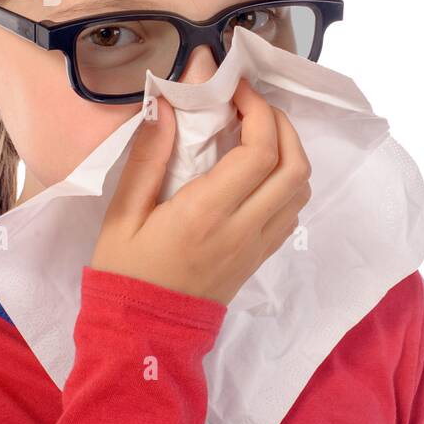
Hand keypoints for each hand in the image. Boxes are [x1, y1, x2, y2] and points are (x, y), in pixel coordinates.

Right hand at [90, 77, 311, 304]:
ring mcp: (258, 245)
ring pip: (301, 189)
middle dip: (281, 124)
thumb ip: (149, 157)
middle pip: (295, 166)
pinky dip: (287, 180)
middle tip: (252, 105)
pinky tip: (257, 170)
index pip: (259, 150)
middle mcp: (244, 228)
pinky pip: (292, 211)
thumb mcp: (122, 213)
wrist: (144, 335)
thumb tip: (168, 105)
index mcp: (207, 213)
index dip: (257, 109)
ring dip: (290, 151)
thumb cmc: (126, 272)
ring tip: (257, 132)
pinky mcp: (261, 256)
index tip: (236, 88)